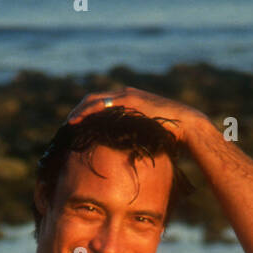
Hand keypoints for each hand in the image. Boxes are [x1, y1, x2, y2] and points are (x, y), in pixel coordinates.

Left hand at [65, 86, 203, 145]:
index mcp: (128, 102)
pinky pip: (102, 105)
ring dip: (79, 111)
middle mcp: (125, 95)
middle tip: (67, 125)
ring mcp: (127, 96)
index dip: (86, 113)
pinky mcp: (130, 101)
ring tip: (68, 124)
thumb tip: (126, 157)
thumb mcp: (146, 135)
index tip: (75, 126)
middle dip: (79, 111)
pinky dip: (87, 112)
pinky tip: (77, 122)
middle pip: (93, 99)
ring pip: (94, 100)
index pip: (101, 104)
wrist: (186, 126)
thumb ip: (134, 138)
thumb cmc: (170, 135)